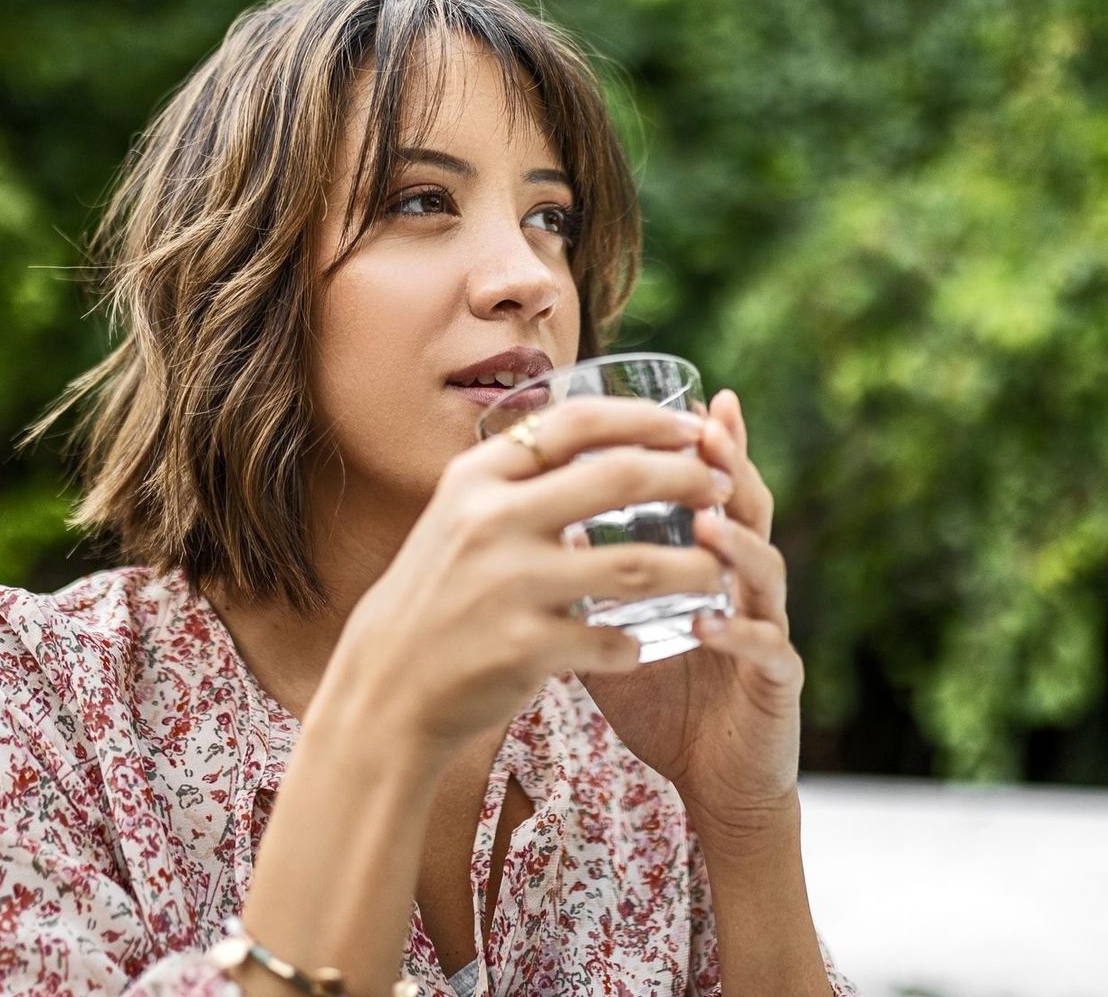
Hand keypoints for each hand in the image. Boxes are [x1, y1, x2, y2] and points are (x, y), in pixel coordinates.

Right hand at [325, 397, 733, 756]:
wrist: (384, 687)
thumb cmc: (436, 597)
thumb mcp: (459, 518)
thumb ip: (518, 483)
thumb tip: (601, 443)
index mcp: (477, 478)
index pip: (576, 422)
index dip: (646, 418)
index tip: (693, 427)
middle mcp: (491, 521)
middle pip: (620, 478)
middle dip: (688, 478)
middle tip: (723, 489)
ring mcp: (508, 585)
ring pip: (635, 565)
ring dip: (692, 567)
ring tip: (721, 572)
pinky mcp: (523, 648)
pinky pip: (611, 641)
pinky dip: (636, 644)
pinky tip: (643, 645)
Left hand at [576, 388, 805, 848]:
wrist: (710, 784)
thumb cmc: (662, 702)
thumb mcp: (612, 630)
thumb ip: (585, 579)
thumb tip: (533, 524)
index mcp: (714, 566)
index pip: (715, 491)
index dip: (712, 446)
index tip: (701, 398)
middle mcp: (749, 588)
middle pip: (750, 512)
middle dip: (732, 470)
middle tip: (709, 434)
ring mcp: (770, 631)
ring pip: (766, 573)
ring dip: (737, 543)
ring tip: (705, 520)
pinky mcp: (776, 684)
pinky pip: (764, 649)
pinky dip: (736, 633)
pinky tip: (708, 622)